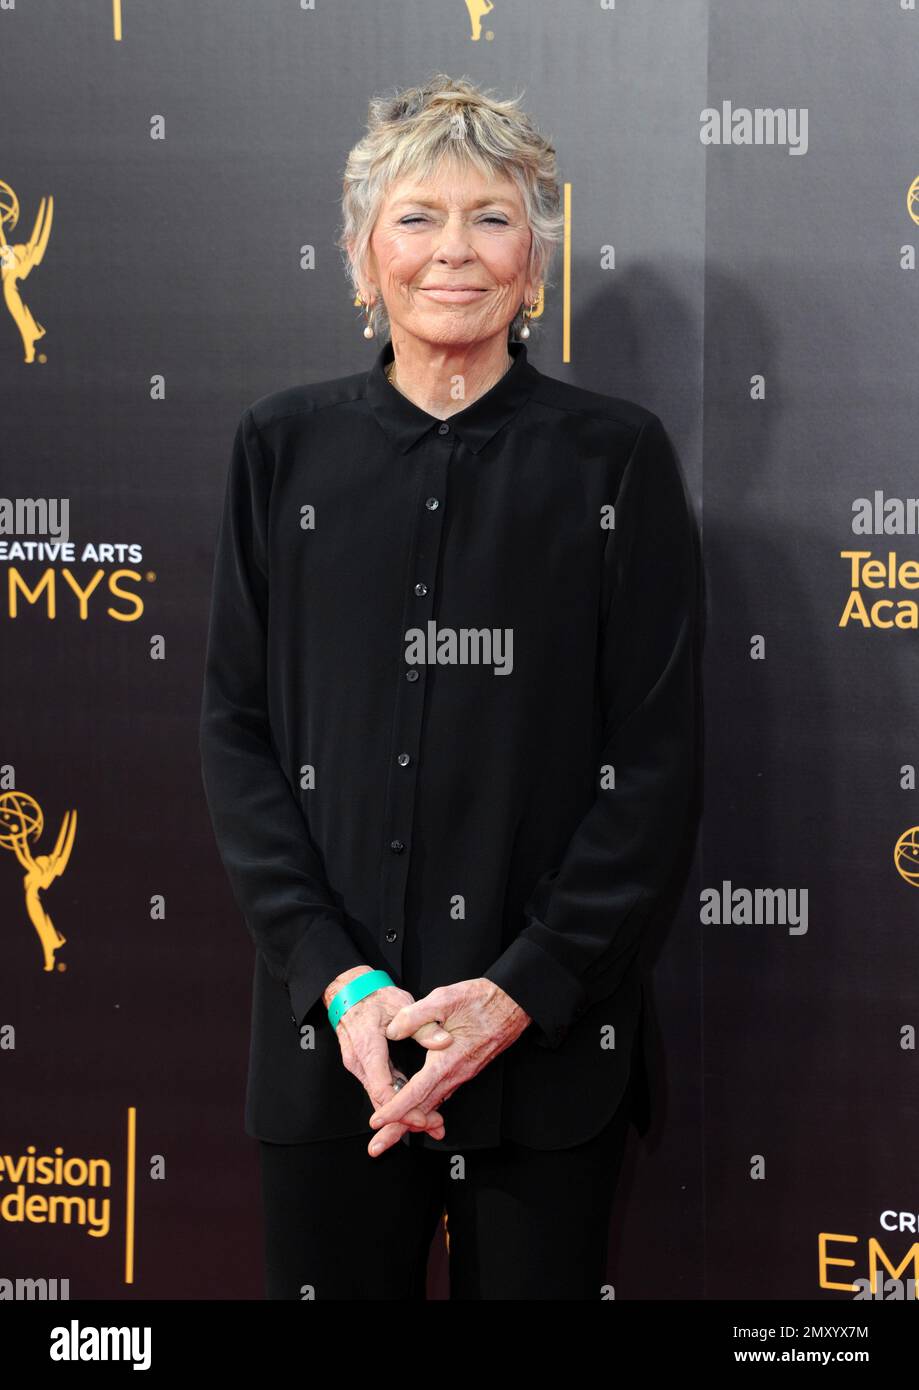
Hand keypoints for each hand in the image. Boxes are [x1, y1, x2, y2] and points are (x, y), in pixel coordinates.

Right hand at [323, 966, 454, 1156]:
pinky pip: (379, 1087)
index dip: (403, 1109)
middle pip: (382, 1101)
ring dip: (403, 1111)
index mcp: (367, 1048)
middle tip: (434, 1124)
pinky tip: (413, 1105)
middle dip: (408, 1117)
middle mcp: (359, 1062)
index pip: (382, 1090)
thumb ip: (423, 1025)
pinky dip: (396, 1098)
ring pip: (380, 1097)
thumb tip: (443, 1041)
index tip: (422, 1118)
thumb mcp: (400, 1004)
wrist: (348, 990)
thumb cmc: (372, 996)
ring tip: (430, 1119)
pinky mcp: (364, 1066)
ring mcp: (359, 1066)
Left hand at [366, 978, 530, 1155]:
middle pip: (422, 1110)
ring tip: (389, 1136)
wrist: (512, 1003)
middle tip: (376, 1148)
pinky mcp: (464, 1071)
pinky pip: (441, 1097)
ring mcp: (461, 1075)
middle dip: (397, 1130)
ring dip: (409, 1123)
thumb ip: (415, 1015)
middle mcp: (455, 1074)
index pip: (416, 1092)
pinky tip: (417, 1116)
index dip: (394, 1109)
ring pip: (431, 1106)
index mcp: (447, 1059)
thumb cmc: (481, 999)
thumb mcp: (445, 999)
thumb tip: (393, 1031)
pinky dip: (425, 1111)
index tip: (376, 1122)